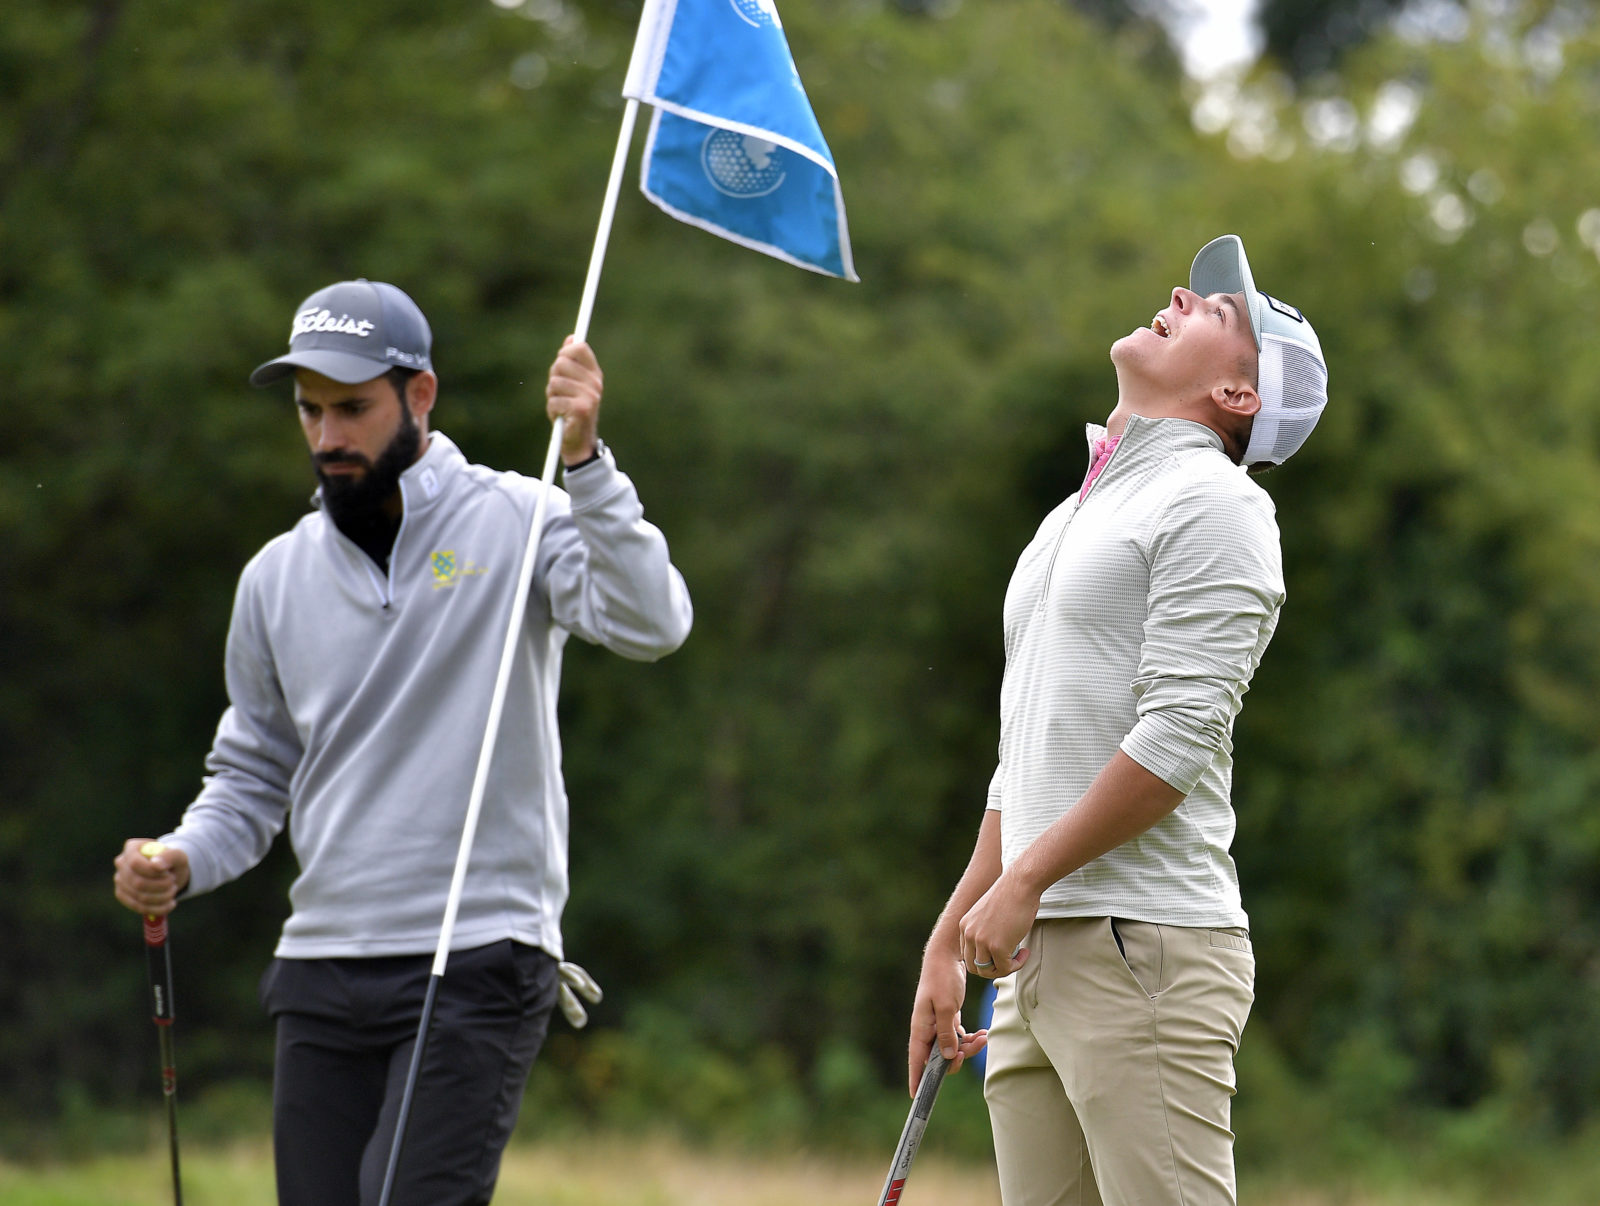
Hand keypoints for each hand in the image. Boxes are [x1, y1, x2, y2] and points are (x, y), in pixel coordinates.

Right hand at [113, 838, 188, 915]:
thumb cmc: (172, 861)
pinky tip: (170, 903)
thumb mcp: (177, 855)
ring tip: (173, 891)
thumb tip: (156, 865)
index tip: (168, 874)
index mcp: (132, 848)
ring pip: (139, 897)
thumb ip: (169, 856)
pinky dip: (158, 908)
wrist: (169, 872)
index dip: (153, 872)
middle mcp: (121, 863)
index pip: (135, 863)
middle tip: (174, 883)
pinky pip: (139, 907)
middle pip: (137, 883)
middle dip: (161, 886)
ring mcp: (119, 880)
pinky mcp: (122, 895)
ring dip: (162, 897)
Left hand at [546, 337, 601, 464]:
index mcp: (595, 375)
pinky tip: (560, 417)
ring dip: (552, 396)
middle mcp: (595, 384)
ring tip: (560, 406)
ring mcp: (590, 397)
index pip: (579, 348)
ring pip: (554, 382)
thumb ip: (572, 362)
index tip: (561, 362)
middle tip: (559, 392)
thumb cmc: (572, 411)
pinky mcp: (581, 410)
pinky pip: (554, 400)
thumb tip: (571, 338)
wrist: (579, 442)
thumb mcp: (573, 384)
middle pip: (561, 363)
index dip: (565, 352)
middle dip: (553, 377)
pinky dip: (552, 410)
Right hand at [906, 946, 987, 1095]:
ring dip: (968, 1047)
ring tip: (984, 1038)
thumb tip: (945, 1057)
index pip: (915, 1060)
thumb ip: (945, 1033)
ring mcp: (937, 1024)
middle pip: (939, 1057)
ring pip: (951, 1048)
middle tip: (975, 1047)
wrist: (946, 955)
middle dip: (957, 1059)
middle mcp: (927, 1029)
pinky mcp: (947, 1017)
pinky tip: (981, 1034)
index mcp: (920, 1028)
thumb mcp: (945, 1006)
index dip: (915, 1079)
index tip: (915, 1097)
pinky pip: (957, 1037)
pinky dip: (969, 1038)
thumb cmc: (942, 978)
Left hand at [958, 871, 1037, 979]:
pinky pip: (1006, 968)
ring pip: (988, 971)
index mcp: (964, 925)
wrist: (1020, 884)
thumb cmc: (1010, 895)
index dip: (985, 959)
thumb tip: (995, 951)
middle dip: (993, 968)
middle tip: (1009, 960)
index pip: (968, 955)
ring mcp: (981, 941)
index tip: (1000, 952)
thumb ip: (985, 929)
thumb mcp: (988, 913)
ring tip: (1019, 956)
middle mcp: (968, 934)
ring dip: (1005, 968)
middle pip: (974, 967)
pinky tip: (1026, 952)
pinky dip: (1017, 965)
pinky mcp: (996, 947)